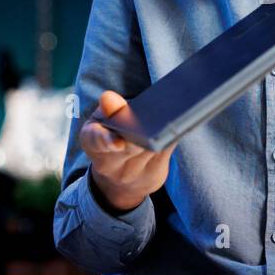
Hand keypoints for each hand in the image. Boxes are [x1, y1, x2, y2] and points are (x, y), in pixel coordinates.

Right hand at [78, 90, 176, 212]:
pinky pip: (165, 154)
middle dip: (144, 134)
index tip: (117, 142)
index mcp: (92, 142)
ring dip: (164, 134)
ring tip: (177, 117)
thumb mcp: (101, 122)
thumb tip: (108, 98)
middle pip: (131, 147)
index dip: (106, 141)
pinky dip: (172, 139)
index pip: (96, 141)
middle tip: (160, 121)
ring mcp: (132, 174)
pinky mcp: (152, 176)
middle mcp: (109, 164)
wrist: (116, 176)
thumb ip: (108, 110)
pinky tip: (182, 125)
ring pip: (152, 150)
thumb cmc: (109, 136)